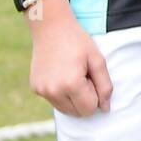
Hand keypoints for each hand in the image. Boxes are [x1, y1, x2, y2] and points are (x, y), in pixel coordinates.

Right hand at [28, 1, 112, 115]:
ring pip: (65, 109)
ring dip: (73, 98)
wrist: (51, 27)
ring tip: (72, 74)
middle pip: (77, 113)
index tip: (92, 78)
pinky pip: (54, 100)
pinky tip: (61, 74)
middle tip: (83, 75)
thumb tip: (105, 109)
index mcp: (71, 84)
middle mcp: (54, 92)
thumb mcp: (97, 59)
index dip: (96, 96)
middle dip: (85, 98)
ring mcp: (42, 91)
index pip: (90, 109)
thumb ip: (104, 86)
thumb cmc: (78, 41)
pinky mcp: (35, 88)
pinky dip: (61, 93)